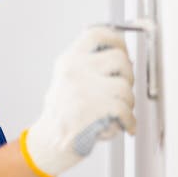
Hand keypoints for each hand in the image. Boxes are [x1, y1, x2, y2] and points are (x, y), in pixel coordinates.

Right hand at [20, 26, 136, 176]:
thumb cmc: (64, 113)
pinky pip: (125, 108)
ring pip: (125, 87)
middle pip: (120, 58)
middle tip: (121, 88)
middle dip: (128, 75)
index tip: (122, 49)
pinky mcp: (93, 108)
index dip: (116, 39)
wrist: (48, 142)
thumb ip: (90, 65)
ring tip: (116, 111)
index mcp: (68, 60)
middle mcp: (74, 70)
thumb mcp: (68, 80)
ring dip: (127, 102)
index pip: (96, 34)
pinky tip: (125, 125)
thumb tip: (122, 55)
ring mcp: (83, 88)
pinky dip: (129, 120)